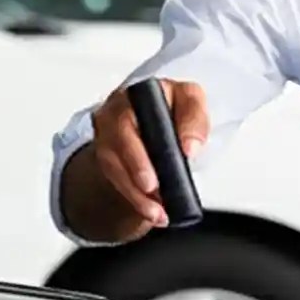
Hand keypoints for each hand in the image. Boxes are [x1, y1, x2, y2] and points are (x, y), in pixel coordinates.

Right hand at [90, 79, 208, 227]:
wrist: (156, 127)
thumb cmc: (175, 114)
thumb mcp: (194, 109)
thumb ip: (195, 123)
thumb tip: (189, 147)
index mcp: (148, 88)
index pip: (152, 99)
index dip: (166, 125)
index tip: (187, 151)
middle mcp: (122, 104)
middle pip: (122, 131)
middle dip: (137, 163)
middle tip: (153, 187)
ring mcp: (108, 129)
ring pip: (114, 160)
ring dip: (135, 190)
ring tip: (157, 211)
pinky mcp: (104, 152)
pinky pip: (113, 177)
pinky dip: (132, 198)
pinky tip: (149, 211)